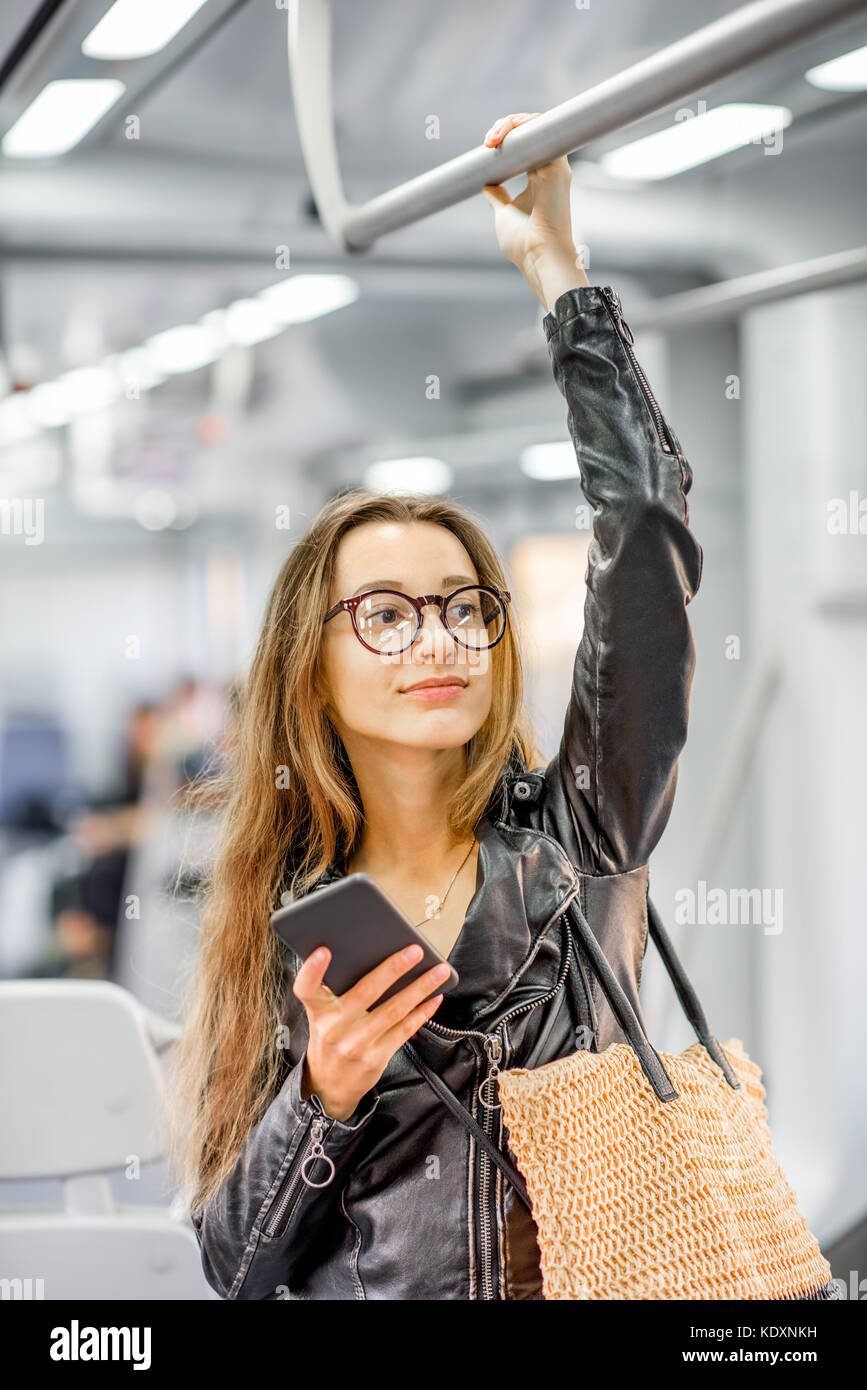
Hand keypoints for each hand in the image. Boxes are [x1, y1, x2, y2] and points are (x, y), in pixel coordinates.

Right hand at [292, 943, 448, 1120]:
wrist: (329, 1086)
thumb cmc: (329, 1037)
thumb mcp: (321, 1014)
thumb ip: (335, 990)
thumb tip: (369, 952)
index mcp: (317, 1011)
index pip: (307, 988)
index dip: (312, 970)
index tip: (323, 951)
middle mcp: (334, 1027)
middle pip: (365, 992)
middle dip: (393, 969)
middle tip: (414, 950)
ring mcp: (356, 1044)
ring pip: (393, 1010)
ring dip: (420, 988)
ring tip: (438, 971)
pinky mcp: (375, 1058)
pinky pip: (404, 1030)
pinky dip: (422, 1012)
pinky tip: (434, 997)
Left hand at [482, 111, 588, 309]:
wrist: (538, 255)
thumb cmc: (523, 243)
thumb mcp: (504, 214)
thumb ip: (498, 197)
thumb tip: (487, 185)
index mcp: (539, 179)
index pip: (525, 146)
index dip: (505, 140)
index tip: (486, 148)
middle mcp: (550, 168)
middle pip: (530, 131)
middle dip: (505, 127)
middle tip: (487, 141)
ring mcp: (555, 165)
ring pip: (536, 125)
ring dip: (510, 123)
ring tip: (491, 138)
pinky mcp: (557, 164)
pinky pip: (543, 128)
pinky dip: (523, 123)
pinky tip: (503, 130)